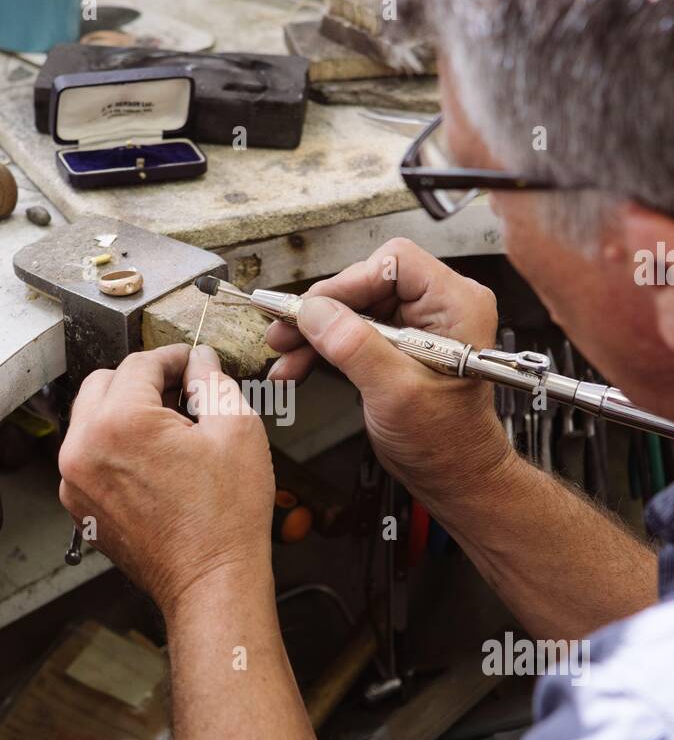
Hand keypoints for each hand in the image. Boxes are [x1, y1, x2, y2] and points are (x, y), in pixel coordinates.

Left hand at [59, 343, 274, 618]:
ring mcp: (75, 479)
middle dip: (143, 381)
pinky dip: (115, 447)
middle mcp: (84, 448)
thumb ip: (212, 382)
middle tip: (182, 393)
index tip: (191, 364)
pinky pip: (89, 455)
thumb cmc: (225, 518)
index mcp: (119, 423)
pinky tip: (154, 461)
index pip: (140, 364)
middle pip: (104, 383)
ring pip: (91, 418)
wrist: (210, 581)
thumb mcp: (237, 430)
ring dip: (125, 412)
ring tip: (170, 431)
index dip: (172, 358)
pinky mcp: (79, 503)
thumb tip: (200, 361)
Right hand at [267, 238, 509, 502]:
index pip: (393, 263)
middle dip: (321, 312)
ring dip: (314, 331)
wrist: (452, 476)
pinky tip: (296, 364)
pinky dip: (322, 347)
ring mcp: (417, 325)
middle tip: (285, 330)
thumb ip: (355, 347)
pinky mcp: (397, 344)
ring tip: (283, 353)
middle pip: (366, 284)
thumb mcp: (396, 394)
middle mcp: (439, 307)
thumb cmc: (447, 443)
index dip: (348, 284)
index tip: (313, 310)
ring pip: (352, 308)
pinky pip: (352, 332)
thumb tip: (315, 312)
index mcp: (455, 305)